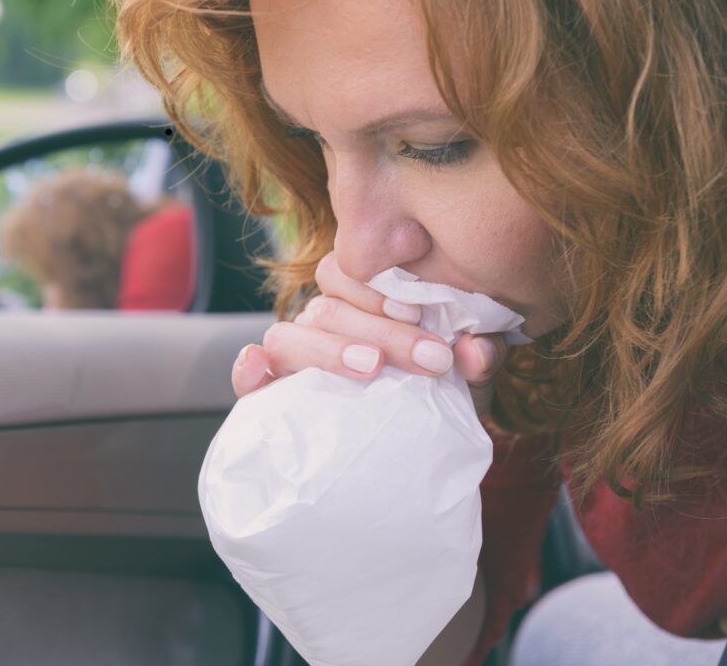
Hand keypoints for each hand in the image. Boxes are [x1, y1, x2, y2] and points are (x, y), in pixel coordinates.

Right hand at [231, 252, 508, 416]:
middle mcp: (324, 322)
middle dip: (382, 332)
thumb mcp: (470, 377)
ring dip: (329, 350)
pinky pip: (249, 379)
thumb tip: (474, 351)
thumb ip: (478, 355)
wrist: (423, 456)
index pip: (350, 270)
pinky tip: (259, 369)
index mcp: (363, 301)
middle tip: (430, 360)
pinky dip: (248, 371)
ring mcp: (296, 358)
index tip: (419, 314)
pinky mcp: (274, 397)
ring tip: (372, 369)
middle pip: (330, 308)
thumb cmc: (443, 395)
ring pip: (289, 335)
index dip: (380, 288)